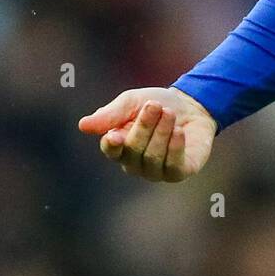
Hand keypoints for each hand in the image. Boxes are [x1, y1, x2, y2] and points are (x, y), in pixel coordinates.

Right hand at [78, 87, 217, 182]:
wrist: (191, 105)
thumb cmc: (156, 105)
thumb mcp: (131, 102)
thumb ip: (110, 114)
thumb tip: (83, 125)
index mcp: (119, 147)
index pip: (111, 150)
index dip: (112, 145)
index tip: (115, 135)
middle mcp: (135, 164)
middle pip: (134, 151)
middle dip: (145, 126)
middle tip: (155, 105)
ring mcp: (156, 171)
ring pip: (153, 158)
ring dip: (162, 132)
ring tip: (169, 113)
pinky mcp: (178, 173)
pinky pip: (173, 167)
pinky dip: (175, 148)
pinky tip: (179, 131)